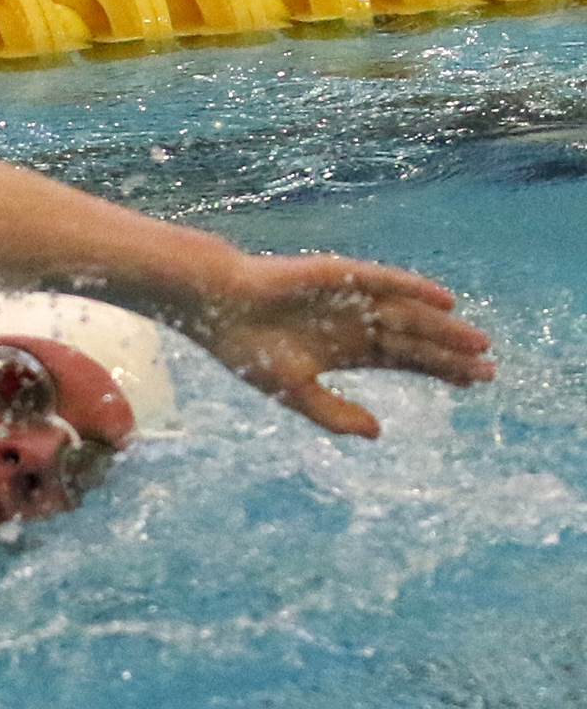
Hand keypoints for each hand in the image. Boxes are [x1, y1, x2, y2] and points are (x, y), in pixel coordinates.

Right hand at [203, 254, 493, 437]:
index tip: (472, 385)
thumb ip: (334, 412)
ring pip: (408, 314)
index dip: (437, 371)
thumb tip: (378, 433)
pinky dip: (416, 289)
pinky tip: (446, 301)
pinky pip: (387, 282)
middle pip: (414, 340)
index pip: (402, 360)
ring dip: (443, 328)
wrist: (217, 308)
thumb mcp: (294, 392)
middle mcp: (355, 322)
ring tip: (479, 343)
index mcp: (344, 349)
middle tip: (489, 369)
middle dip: (450, 355)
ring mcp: (351, 297)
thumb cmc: (247, 349)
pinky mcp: (342, 275)